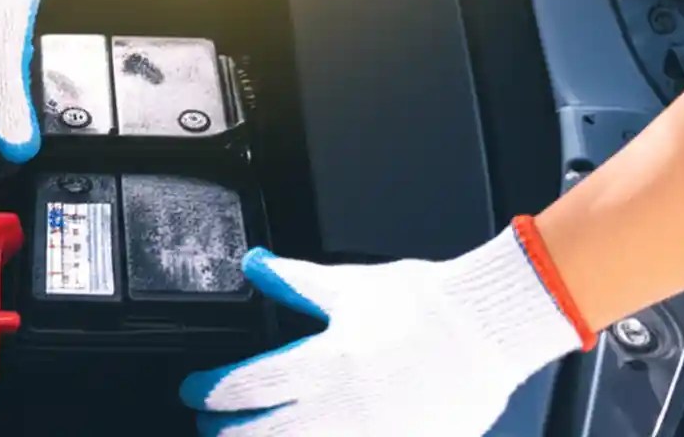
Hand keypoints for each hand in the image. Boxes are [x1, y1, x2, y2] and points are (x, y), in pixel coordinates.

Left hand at [181, 225, 586, 436]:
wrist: (489, 327)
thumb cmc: (426, 304)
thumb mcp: (348, 286)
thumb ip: (294, 280)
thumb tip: (255, 263)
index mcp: (320, 363)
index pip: (243, 386)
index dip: (208, 393)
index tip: (194, 392)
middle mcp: (337, 409)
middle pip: (260, 434)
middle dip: (226, 432)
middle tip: (211, 425)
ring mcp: (368, 435)